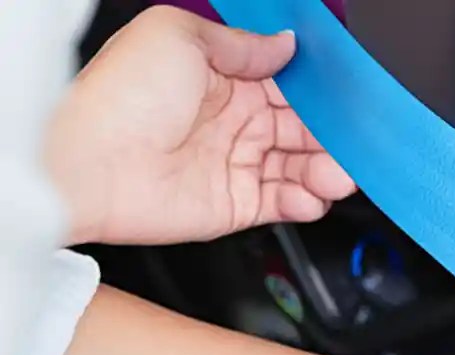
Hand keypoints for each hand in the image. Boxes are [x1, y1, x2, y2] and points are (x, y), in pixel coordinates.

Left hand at [46, 6, 355, 244]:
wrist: (88, 163)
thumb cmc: (120, 97)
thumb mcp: (180, 36)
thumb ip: (241, 43)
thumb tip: (284, 43)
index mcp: (224, 79)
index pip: (289, 86)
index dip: (321, 94)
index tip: (347, 101)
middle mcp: (232, 121)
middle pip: (304, 129)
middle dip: (334, 136)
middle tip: (354, 143)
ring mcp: (234, 163)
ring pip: (301, 168)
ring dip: (328, 171)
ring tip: (338, 175)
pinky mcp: (234, 205)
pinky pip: (285, 204)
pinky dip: (307, 202)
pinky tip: (312, 195)